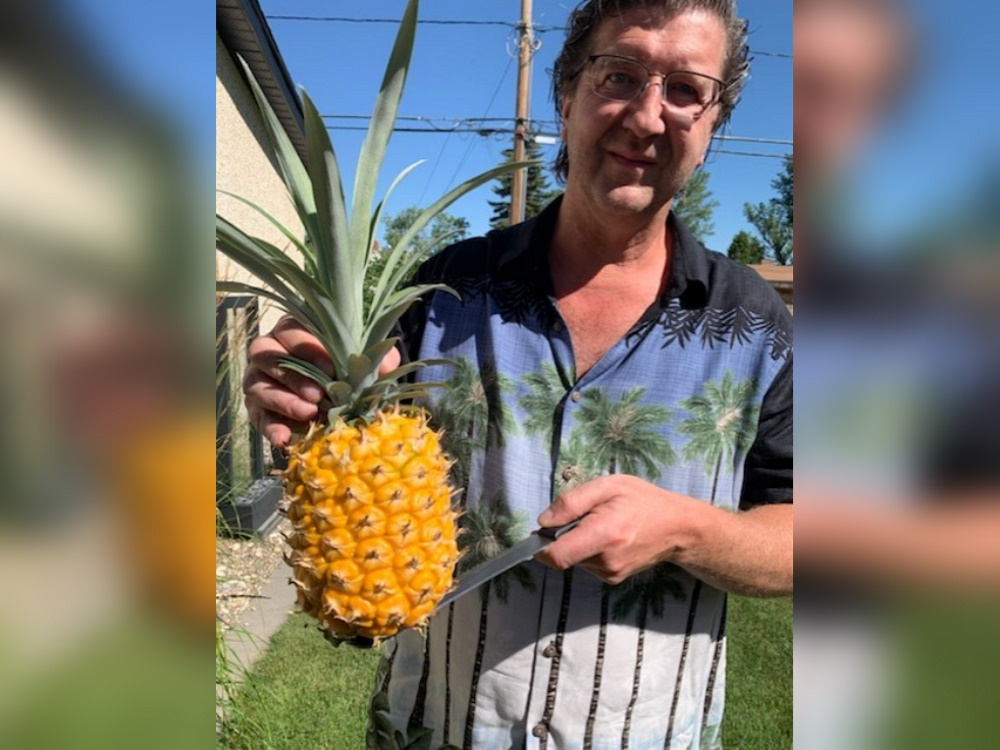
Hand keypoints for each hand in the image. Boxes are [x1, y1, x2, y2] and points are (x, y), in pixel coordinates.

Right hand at [243, 317, 400, 447]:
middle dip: (293, 375)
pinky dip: (271, 428)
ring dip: (281, 400)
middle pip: (266, 354)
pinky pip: (256, 416)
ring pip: (256, 384)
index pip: (290, 331)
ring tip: (308, 414)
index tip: (331, 369)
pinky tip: (286, 439)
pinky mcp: (256, 408)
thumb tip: (385, 365)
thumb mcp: (365, 362)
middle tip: (318, 395)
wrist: (337, 402)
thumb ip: (376, 359)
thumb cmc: (348, 373)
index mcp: (293, 331)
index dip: (308, 348)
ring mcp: (258, 379)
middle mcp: (269, 351)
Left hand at [534, 475, 704, 584]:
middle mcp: (604, 560)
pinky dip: (591, 551)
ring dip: (580, 543)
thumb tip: (544, 521)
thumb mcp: (608, 486)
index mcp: (602, 535)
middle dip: (565, 537)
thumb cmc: (643, 500)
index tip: (543, 532)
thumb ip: (572, 502)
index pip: (556, 556)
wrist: (678, 528)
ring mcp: (610, 573)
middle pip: (564, 555)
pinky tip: (610, 537)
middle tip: (587, 516)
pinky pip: (589, 564)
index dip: (541, 546)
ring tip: (603, 524)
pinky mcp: (614, 578)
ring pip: (576, 559)